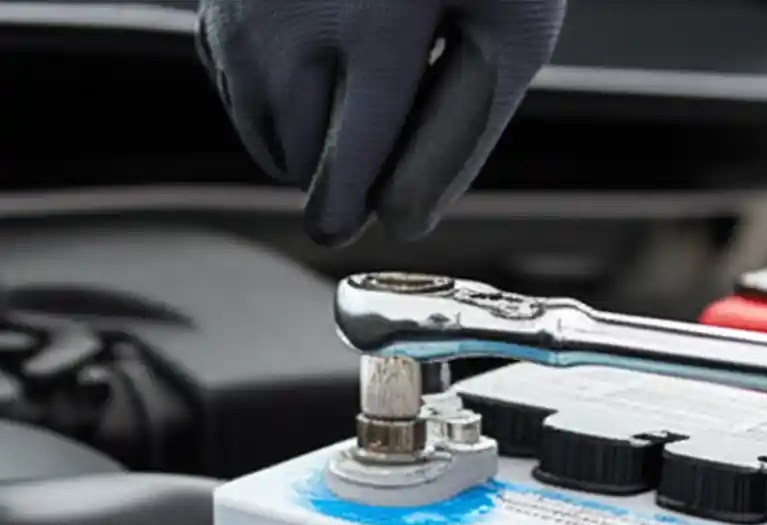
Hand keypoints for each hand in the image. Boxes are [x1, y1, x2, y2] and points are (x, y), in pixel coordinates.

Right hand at [196, 0, 565, 245]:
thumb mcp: (511, 30)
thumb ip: (460, 133)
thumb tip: (407, 222)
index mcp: (371, 34)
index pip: (341, 178)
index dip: (359, 212)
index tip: (369, 216)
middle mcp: (284, 24)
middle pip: (298, 165)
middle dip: (347, 165)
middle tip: (400, 106)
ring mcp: (238, 8)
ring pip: (262, 132)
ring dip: (312, 137)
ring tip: (370, 81)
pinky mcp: (216, 2)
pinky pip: (238, 91)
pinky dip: (280, 98)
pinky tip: (329, 61)